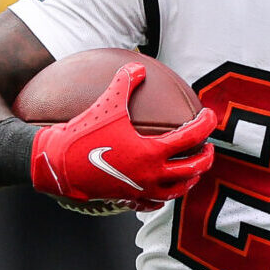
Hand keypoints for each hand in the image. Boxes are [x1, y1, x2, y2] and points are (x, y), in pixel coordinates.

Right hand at [29, 62, 216, 210]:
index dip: (205, 124)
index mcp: (152, 151)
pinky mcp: (129, 200)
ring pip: (178, 190)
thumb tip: (138, 66)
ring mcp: (142, 190)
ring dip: (190, 179)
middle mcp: (152, 174)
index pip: (191, 137)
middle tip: (209, 147)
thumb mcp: (107, 103)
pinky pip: (155, 204)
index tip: (209, 116)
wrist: (60, 164)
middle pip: (193, 169)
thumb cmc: (84, 133)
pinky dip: (164, 197)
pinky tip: (163, 190)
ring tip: (193, 170)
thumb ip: (125, 82)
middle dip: (206, 157)